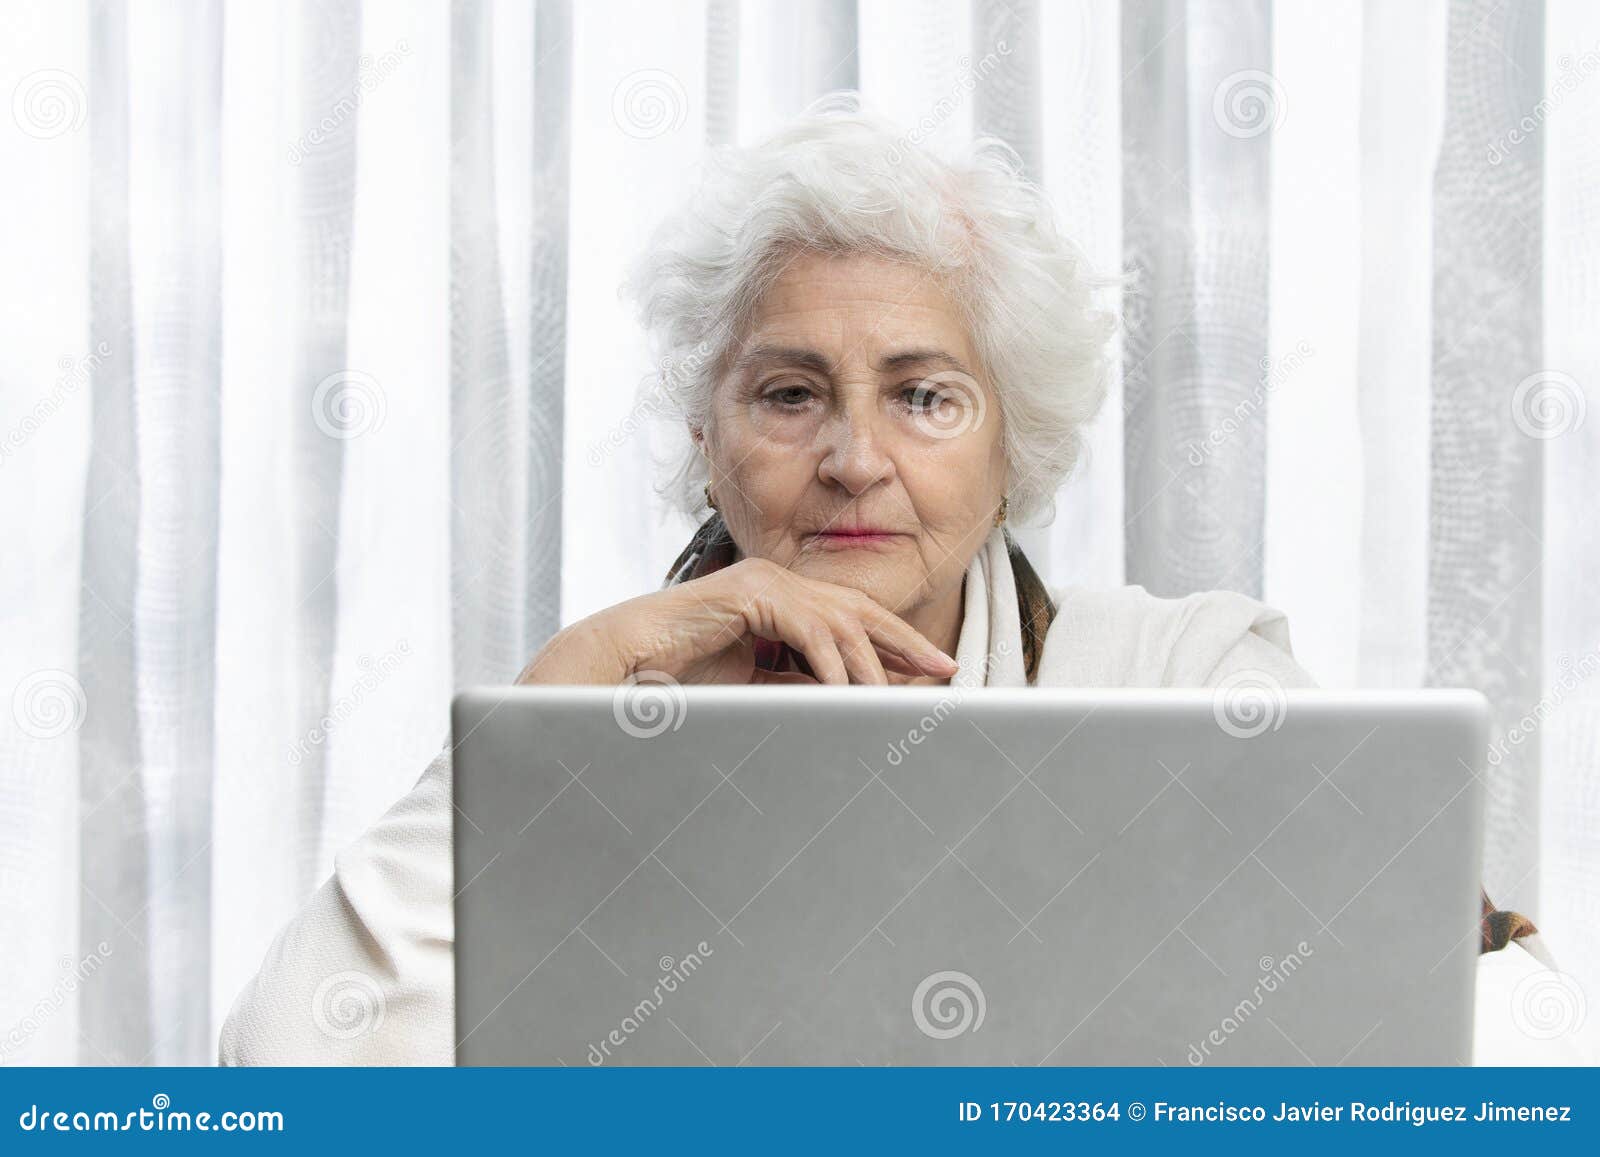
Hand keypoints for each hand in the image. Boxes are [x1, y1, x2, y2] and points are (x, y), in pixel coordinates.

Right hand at [516, 557, 959, 685]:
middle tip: (943, 668)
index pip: (853, 617)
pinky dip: (829, 659)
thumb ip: (800, 684)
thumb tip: (851, 699)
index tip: (932, 669)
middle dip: (905, 641)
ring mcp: (763, 582)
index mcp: (782, 598)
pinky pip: (804, 626)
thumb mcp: (758, 683)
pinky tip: (847, 687)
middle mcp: (779, 581)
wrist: (623, 666)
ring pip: (838, 619)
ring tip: (893, 697)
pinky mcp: (746, 593)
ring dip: (869, 662)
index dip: (896, 642)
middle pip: (859, 609)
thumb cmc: (681, 675)